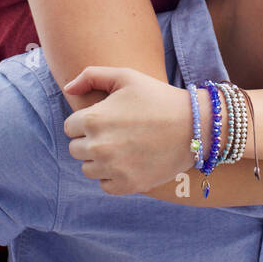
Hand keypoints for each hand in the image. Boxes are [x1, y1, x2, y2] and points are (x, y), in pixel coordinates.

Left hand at [62, 67, 197, 194]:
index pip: (70, 128)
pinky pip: (105, 185)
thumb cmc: (158, 97)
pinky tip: (130, 162)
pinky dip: (114, 177)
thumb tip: (68, 89)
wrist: (194, 126)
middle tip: (118, 133)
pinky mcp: (127, 186)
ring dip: (100, 160)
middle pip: (76, 150)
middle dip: (91, 141)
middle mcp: (98, 147)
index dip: (87, 122)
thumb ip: (91, 76)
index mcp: (92, 119)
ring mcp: (112, 169)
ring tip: (124, 147)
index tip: (108, 119)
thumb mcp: (126, 76)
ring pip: (88, 169)